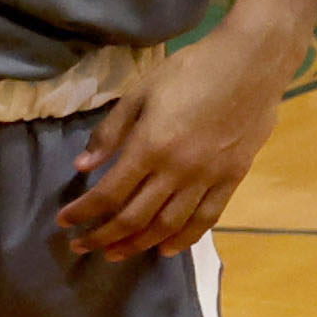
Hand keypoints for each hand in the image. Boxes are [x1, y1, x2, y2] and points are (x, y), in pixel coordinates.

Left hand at [58, 35, 291, 258]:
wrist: (252, 63)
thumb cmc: (190, 70)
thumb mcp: (140, 92)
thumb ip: (110, 132)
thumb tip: (81, 167)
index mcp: (151, 146)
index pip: (109, 193)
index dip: (83, 211)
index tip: (64, 221)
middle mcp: (178, 170)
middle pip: (135, 217)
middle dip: (103, 236)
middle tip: (82, 245)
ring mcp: (208, 177)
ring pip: (169, 225)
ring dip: (138, 244)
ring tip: (116, 253)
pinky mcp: (233, 178)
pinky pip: (207, 218)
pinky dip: (184, 239)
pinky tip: (166, 248)